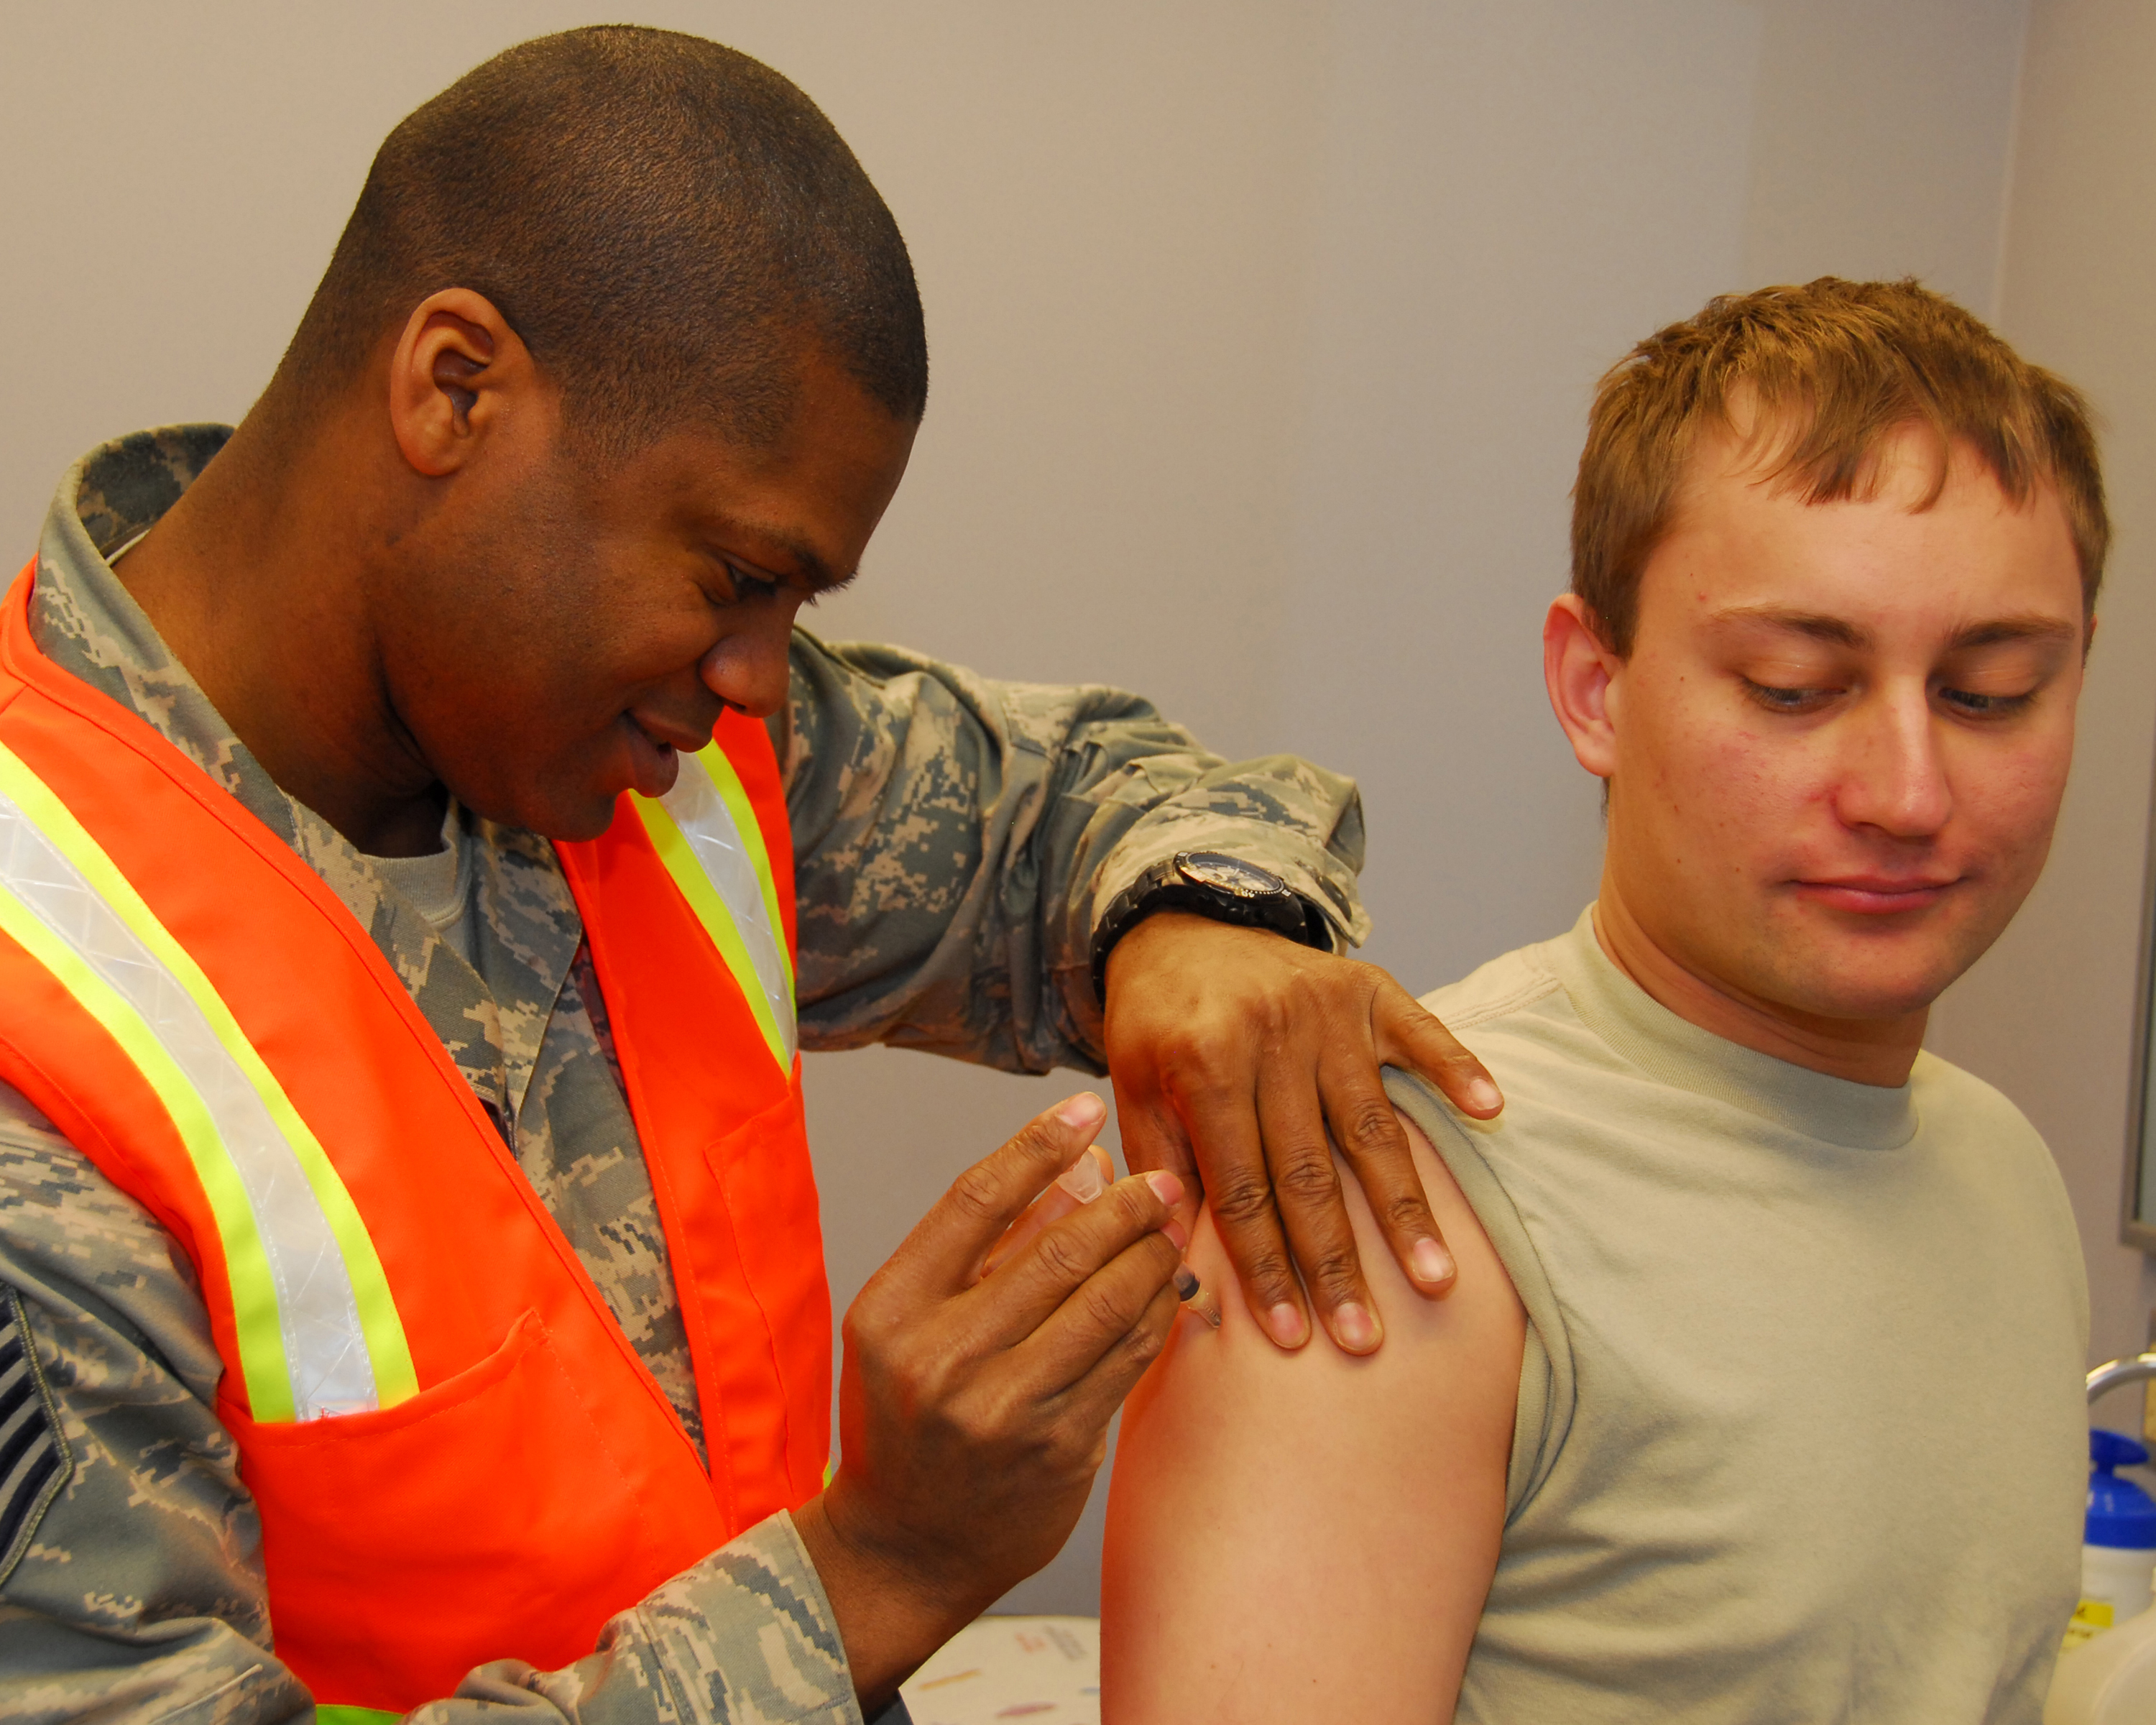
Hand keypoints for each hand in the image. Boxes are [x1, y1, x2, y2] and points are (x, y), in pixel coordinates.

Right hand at [792, 1092, 1183, 1712]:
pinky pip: (1127, 1360)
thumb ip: (987, 1246)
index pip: (974, 1200)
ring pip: (1104, 1302)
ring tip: (1174, 1225)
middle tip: (1163, 1177)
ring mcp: (1002, 1409)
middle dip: (1123, 1202)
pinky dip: (1156, 1314)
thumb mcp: (910, 1323)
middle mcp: (942, 1358)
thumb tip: (1079, 1164)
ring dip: (1152, 1253)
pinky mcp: (1058, 1450)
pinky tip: (1169, 1288)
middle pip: (1056, 1248)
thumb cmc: (906, 1417)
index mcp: (892, 1310)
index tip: (1086, 1107)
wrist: (904, 1548)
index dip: (1038, 1145)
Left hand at [1104, 912, 1502, 1354]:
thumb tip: (1182, 1272)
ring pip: (1372, 1126)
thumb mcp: (1134, 1089)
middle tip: (1365, 1339)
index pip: (1241, 1188)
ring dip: (1405, 1208)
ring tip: (1435, 1278)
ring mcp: (1325, 1012)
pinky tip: (1492, 1111)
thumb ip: (1160, 1171)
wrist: (1181, 921)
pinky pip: (1420, 1032)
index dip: (1264, 1267)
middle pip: (1311, 1172)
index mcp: (1203, 1064)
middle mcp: (1269, 1037)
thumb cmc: (1156, 1022)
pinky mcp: (1366, 988)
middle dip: (1339, 1263)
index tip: (1291, 1337)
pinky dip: (1457, 1068)